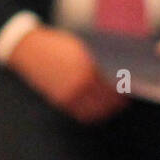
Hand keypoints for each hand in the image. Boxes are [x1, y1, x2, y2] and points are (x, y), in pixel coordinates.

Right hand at [6, 26, 127, 122]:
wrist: (29, 49)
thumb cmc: (59, 45)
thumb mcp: (82, 48)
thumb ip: (99, 62)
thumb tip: (120, 74)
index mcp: (89, 67)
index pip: (115, 84)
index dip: (124, 88)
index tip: (130, 87)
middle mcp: (81, 82)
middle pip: (109, 100)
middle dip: (118, 100)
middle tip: (123, 98)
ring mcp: (71, 94)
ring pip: (98, 110)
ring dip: (108, 109)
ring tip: (113, 105)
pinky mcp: (62, 101)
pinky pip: (83, 114)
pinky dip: (94, 114)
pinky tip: (98, 109)